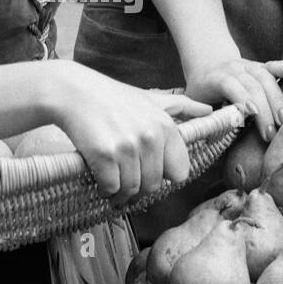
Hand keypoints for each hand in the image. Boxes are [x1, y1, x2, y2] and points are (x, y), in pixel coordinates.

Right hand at [48, 62, 205, 207]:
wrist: (73, 91)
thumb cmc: (112, 97)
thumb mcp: (151, 98)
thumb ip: (181, 107)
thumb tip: (208, 110)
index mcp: (165, 127)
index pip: (179, 172)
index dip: (163, 174)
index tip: (148, 170)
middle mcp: (150, 137)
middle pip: (154, 185)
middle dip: (140, 187)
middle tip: (126, 179)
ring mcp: (127, 147)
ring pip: (132, 189)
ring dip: (121, 192)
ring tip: (113, 182)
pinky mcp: (105, 155)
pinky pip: (111, 187)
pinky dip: (105, 188)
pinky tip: (100, 178)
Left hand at [184, 55, 282, 140]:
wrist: (207, 62)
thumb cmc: (201, 89)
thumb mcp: (193, 101)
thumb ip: (200, 114)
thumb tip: (206, 132)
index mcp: (216, 78)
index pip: (231, 87)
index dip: (243, 99)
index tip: (254, 115)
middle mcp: (234, 69)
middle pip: (254, 86)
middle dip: (265, 110)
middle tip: (272, 134)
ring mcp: (248, 65)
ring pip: (266, 78)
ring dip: (278, 99)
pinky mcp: (259, 66)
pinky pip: (273, 67)